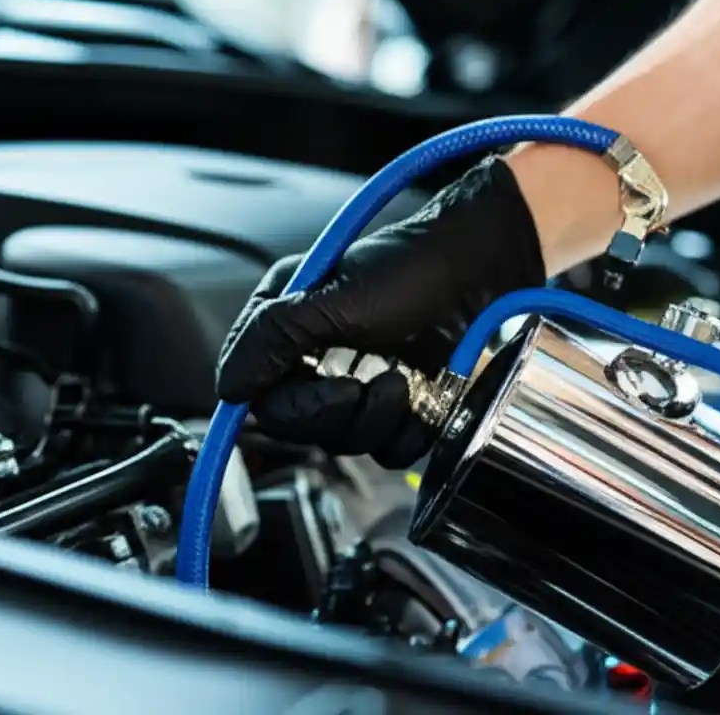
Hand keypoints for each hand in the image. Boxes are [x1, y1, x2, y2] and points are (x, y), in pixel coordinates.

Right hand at [216, 157, 544, 466]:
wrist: (489, 272)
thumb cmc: (415, 269)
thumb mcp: (332, 298)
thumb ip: (272, 341)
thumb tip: (230, 387)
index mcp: (288, 322)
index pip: (259, 392)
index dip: (288, 406)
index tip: (328, 392)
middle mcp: (319, 354)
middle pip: (300, 426)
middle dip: (336, 415)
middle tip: (365, 387)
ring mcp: (361, 380)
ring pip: (344, 441)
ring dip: (375, 421)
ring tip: (402, 381)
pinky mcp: (404, 404)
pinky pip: (388, 449)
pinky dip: (406, 434)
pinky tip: (423, 397)